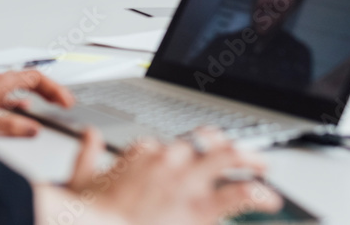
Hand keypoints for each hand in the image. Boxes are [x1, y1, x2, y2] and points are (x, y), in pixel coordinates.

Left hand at [0, 70, 73, 137]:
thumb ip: (7, 126)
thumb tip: (32, 129)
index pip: (34, 78)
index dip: (54, 89)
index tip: (66, 101)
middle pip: (30, 83)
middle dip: (50, 92)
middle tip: (64, 104)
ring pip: (20, 92)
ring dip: (37, 99)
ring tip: (51, 108)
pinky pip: (9, 102)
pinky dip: (22, 108)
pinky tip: (23, 117)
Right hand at [53, 127, 281, 224]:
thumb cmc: (88, 213)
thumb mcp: (79, 178)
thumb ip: (87, 154)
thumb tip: (89, 136)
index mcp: (139, 155)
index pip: (163, 145)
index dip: (175, 155)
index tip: (181, 162)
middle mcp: (166, 160)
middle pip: (201, 143)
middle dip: (221, 145)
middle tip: (237, 152)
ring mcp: (186, 181)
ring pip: (227, 157)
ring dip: (248, 159)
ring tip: (263, 167)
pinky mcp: (201, 206)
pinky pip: (238, 194)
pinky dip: (258, 194)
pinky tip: (269, 198)